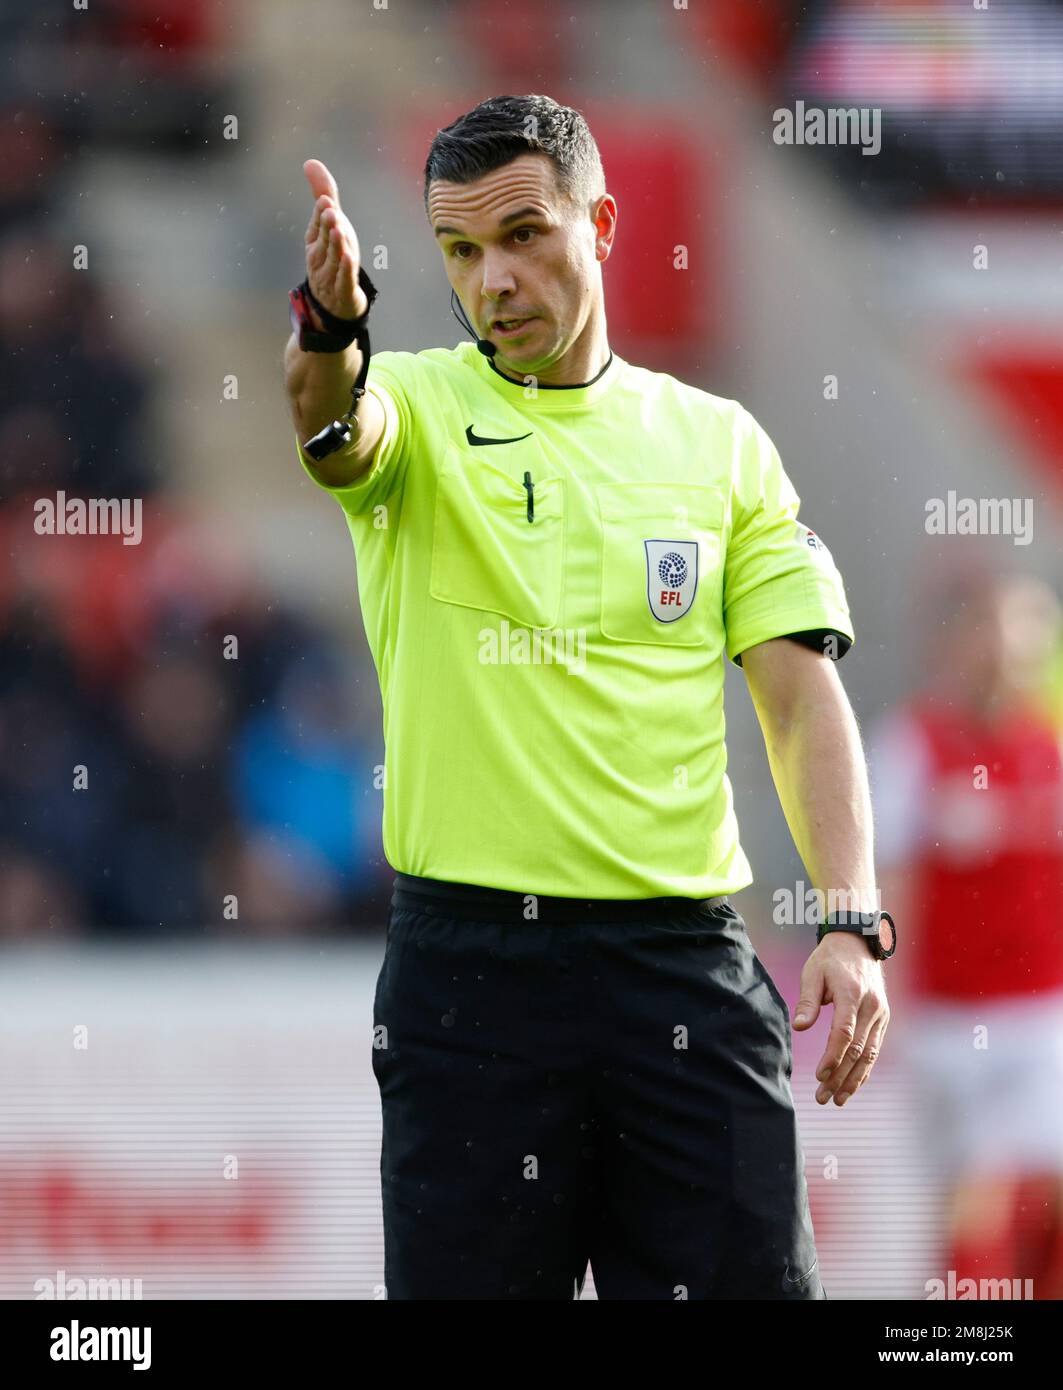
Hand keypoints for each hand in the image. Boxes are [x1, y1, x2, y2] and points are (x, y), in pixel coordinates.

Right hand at [302, 158, 367, 323]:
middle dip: (327, 225)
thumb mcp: (329, 225)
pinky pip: (344, 278)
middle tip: (330, 210)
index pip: (317, 225)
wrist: (335, 302)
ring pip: (334, 257)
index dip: (321, 213)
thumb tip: (310, 162)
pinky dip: (345, 268)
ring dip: (336, 243)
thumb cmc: (333, 256)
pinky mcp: (343, 291)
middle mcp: (320, 257)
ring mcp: (330, 276)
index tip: (326, 199)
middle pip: (325, 240)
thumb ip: (322, 194)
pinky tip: (349, 257)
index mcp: (315, 241)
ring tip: (338, 228)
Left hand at [792, 931, 888, 1105]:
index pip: (844, 1033)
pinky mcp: (883, 1019)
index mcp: (852, 994)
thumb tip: (799, 1027)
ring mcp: (881, 1015)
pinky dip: (864, 1069)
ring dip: (854, 1080)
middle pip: (857, 1049)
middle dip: (840, 1076)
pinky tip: (853, 1085)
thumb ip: (807, 1001)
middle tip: (823, 1097)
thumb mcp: (812, 973)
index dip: (832, 1057)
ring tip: (837, 1100)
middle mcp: (871, 1007)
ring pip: (869, 1054)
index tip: (819, 1075)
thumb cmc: (830, 959)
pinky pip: (875, 1049)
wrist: (858, 944)